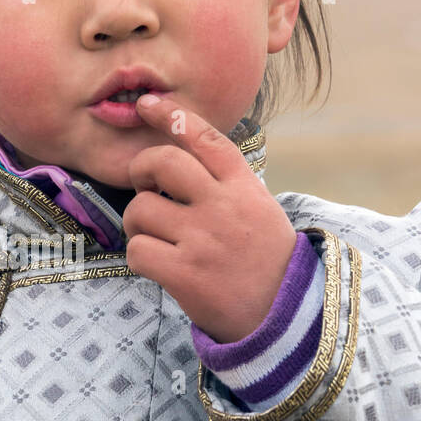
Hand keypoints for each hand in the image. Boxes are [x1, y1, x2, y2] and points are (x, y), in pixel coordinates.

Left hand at [122, 97, 296, 342]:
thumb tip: (178, 151)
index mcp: (243, 186)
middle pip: (162, 162)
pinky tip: (156, 265)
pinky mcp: (185, 274)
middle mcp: (223, 207)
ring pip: (140, 209)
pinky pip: (137, 250)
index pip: (204, 138)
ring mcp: (203, 240)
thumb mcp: (257, 208)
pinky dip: (138, 257)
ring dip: (137, 222)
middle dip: (140, 169)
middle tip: (144, 187)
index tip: (146, 105)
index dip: (171, 115)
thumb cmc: (262, 259)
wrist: (283, 316)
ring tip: (155, 237)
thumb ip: (224, 181)